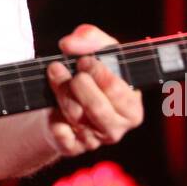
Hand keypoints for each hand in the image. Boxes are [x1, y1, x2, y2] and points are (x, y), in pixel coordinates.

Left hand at [45, 24, 143, 156]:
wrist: (64, 100)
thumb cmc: (91, 75)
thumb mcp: (97, 50)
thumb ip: (91, 38)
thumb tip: (69, 44)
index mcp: (132, 107)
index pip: (119, 93)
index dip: (100, 74)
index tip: (84, 61)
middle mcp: (117, 127)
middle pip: (98, 108)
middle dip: (79, 85)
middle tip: (68, 70)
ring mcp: (95, 140)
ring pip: (77, 118)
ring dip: (62, 92)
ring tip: (54, 72)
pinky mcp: (73, 148)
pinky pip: (64, 140)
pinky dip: (57, 126)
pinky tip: (54, 113)